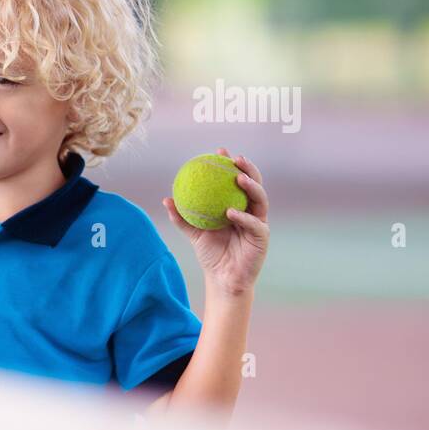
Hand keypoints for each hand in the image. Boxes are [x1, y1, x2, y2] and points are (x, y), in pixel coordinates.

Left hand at [162, 149, 268, 298]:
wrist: (222, 278)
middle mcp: (250, 211)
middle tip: (236, 159)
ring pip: (260, 199)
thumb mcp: (194, 233)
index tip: (219, 151)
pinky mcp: (262, 236)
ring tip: (238, 178)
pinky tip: (231, 211)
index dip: (230, 165)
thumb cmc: (211, 254)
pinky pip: (254, 223)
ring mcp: (258, 222)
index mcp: (236, 206)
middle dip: (248, 168)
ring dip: (251, 186)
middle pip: (254, 184)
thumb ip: (182, 217)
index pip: (236, 181)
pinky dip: (243, 217)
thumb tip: (166, 199)